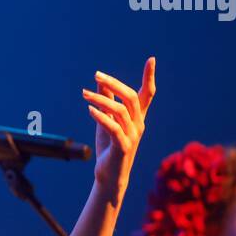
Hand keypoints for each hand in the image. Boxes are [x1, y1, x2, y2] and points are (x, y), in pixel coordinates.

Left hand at [82, 57, 155, 200]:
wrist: (109, 176)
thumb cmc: (109, 147)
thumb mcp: (106, 121)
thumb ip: (106, 102)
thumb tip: (101, 82)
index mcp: (137, 118)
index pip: (147, 95)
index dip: (149, 77)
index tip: (151, 59)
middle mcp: (138, 125)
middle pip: (132, 98)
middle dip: (114, 84)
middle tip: (96, 75)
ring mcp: (132, 136)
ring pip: (120, 111)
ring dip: (101, 100)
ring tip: (84, 94)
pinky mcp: (123, 147)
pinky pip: (114, 128)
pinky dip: (102, 117)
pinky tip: (90, 110)